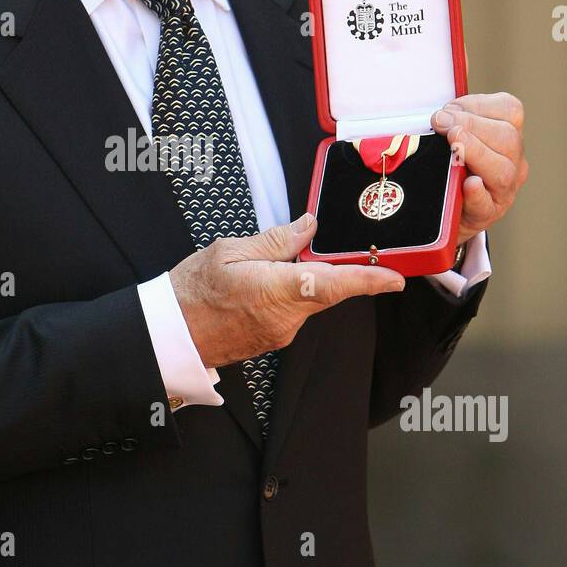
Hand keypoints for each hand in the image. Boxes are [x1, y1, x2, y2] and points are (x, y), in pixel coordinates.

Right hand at [168, 215, 404, 368]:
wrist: (169, 334)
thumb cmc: (191, 291)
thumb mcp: (230, 252)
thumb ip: (276, 240)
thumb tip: (308, 227)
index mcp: (277, 290)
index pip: (335, 285)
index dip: (369, 281)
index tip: (397, 279)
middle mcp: (286, 317)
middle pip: (327, 290)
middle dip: (332, 268)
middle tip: (326, 248)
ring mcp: (281, 332)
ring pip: (311, 299)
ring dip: (304, 280)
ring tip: (266, 265)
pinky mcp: (274, 338)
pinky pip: (295, 310)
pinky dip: (291, 293)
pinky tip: (264, 283)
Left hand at [431, 91, 528, 243]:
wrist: (448, 207)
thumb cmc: (452, 161)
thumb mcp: (455, 129)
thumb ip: (459, 98)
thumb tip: (461, 53)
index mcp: (509, 134)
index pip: (509, 110)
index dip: (478, 105)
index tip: (448, 109)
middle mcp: (513, 161)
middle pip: (508, 138)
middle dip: (471, 126)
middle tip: (441, 124)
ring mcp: (503, 189)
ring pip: (503, 170)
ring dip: (475, 152)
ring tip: (451, 144)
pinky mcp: (487, 213)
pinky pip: (486, 204)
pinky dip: (477, 193)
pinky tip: (468, 183)